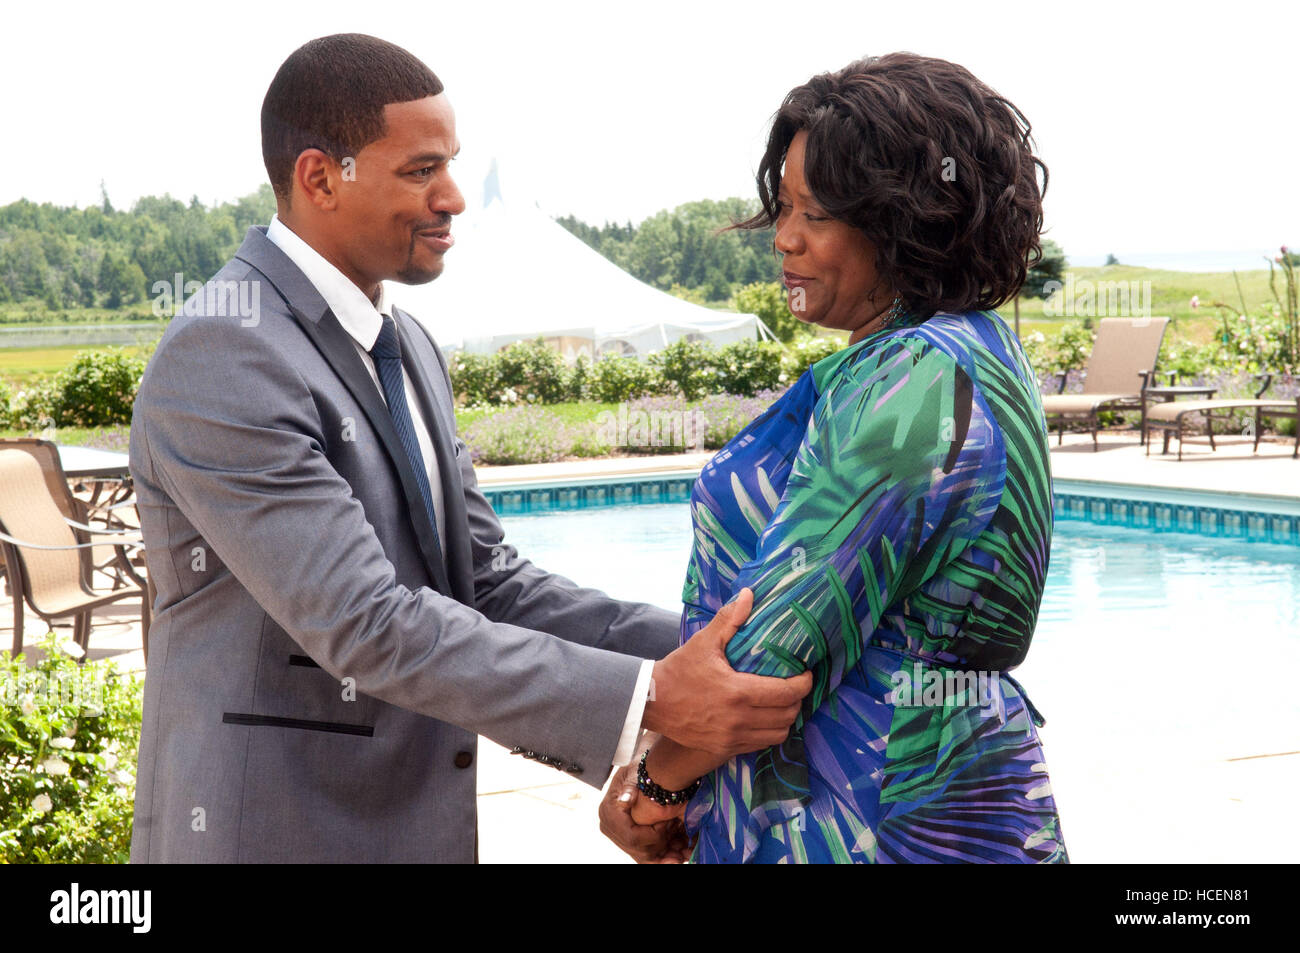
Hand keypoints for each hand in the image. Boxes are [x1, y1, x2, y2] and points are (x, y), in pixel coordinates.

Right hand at [599, 763, 690, 863]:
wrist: (640, 771)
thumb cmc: (639, 770)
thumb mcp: (635, 773)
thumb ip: (630, 787)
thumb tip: (624, 800)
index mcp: (609, 814)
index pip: (632, 837)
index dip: (653, 836)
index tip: (670, 824)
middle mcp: (609, 828)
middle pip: (637, 850)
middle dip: (661, 850)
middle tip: (681, 846)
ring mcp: (618, 835)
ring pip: (642, 857)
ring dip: (663, 859)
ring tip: (682, 856)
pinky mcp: (628, 840)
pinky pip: (645, 855)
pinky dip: (661, 857)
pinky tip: (677, 857)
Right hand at [644, 588, 812, 756]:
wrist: (650, 702)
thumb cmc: (678, 670)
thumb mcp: (704, 642)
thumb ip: (729, 620)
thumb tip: (749, 595)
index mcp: (737, 692)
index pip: (786, 693)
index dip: (804, 683)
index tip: (806, 673)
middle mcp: (738, 719)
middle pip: (787, 715)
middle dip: (797, 700)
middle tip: (795, 685)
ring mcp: (731, 737)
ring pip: (777, 734)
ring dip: (785, 719)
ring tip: (782, 703)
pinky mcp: (724, 748)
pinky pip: (759, 745)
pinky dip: (768, 732)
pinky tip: (764, 717)